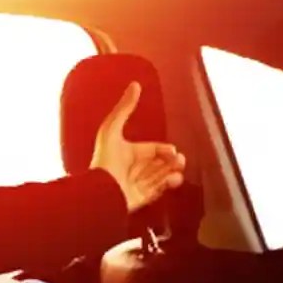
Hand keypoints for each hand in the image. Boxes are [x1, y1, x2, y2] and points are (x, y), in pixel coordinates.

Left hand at [89, 81, 186, 211]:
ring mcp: (136, 184)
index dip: (163, 149)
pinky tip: (173, 180)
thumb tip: (135, 84)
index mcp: (127, 153)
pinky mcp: (139, 198)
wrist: (102, 191)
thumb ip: (125, 108)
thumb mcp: (112, 128)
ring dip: (172, 172)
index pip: (151, 149)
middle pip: (158, 163)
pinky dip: (167, 185)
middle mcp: (132, 169)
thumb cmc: (105, 160)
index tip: (172, 150)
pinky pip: (157, 191)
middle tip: (180, 160)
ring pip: (160, 176)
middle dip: (172, 161)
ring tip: (179, 169)